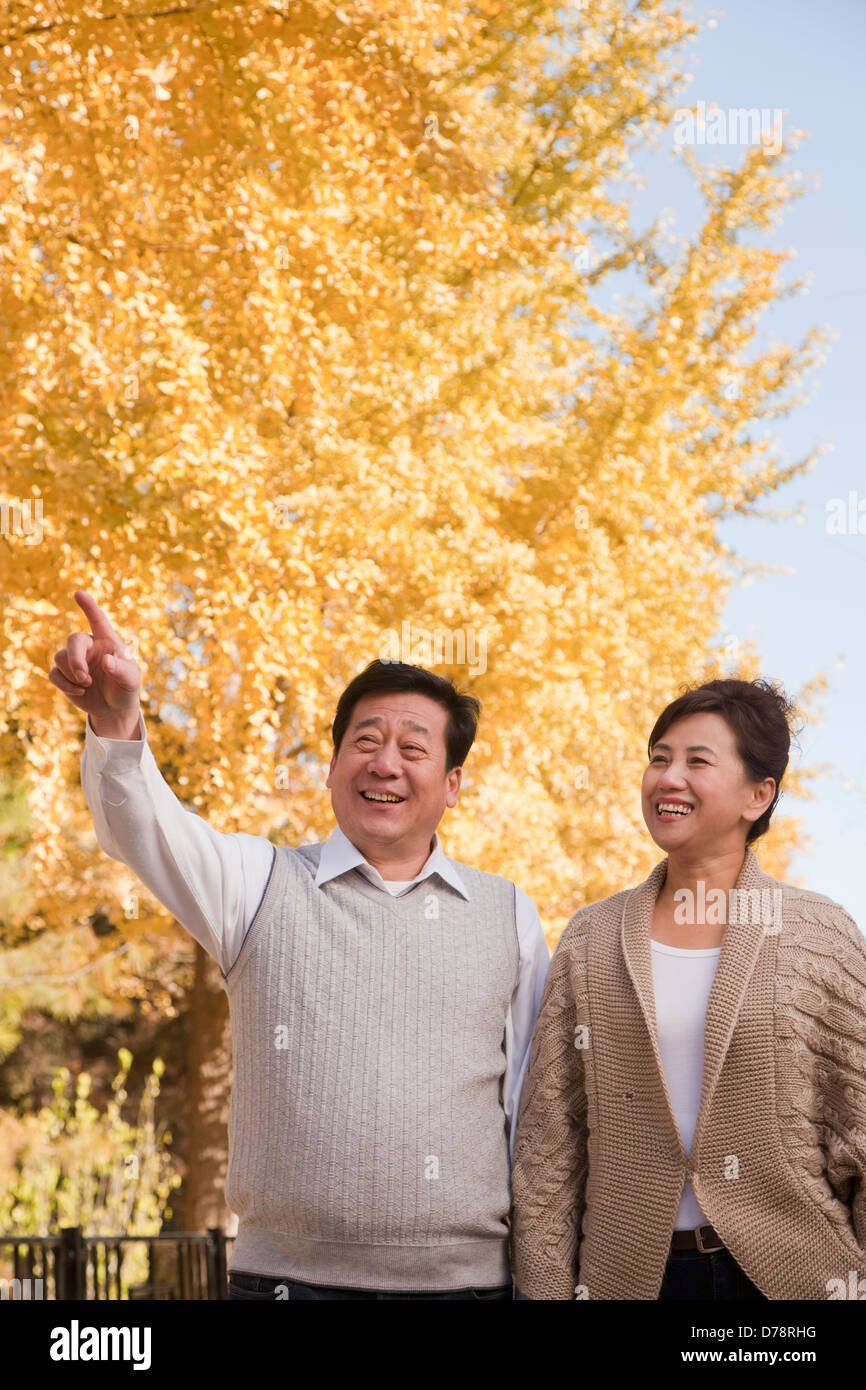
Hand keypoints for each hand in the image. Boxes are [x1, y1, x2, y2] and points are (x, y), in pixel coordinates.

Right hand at [49, 590, 141, 735]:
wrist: (113, 708)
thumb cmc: (125, 688)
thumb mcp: (130, 680)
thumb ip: (121, 669)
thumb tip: (105, 661)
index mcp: (107, 640)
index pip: (97, 619)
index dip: (88, 606)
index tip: (78, 593)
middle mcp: (89, 646)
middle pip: (73, 640)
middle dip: (76, 659)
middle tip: (84, 677)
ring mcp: (75, 659)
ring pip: (61, 657)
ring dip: (72, 674)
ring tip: (88, 685)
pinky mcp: (63, 674)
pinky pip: (53, 674)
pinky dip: (64, 684)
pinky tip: (80, 692)